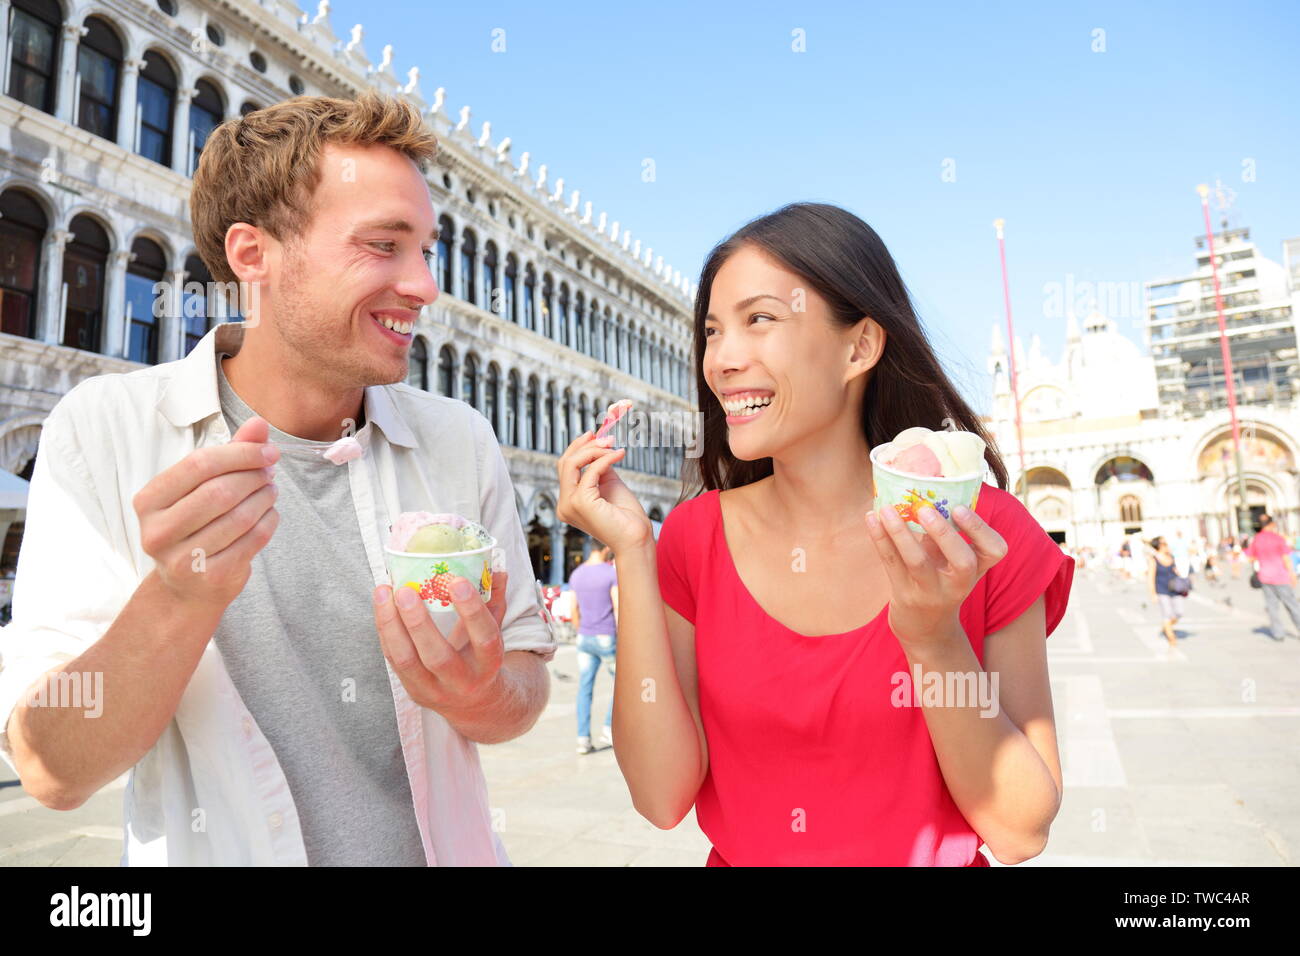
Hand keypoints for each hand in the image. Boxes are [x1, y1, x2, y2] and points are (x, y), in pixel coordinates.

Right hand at [134, 416, 279, 609]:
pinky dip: (269, 521)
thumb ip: (230, 454)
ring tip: (271, 491)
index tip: (268, 451)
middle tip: (270, 472)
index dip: (240, 453)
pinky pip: (252, 540)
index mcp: (148, 501)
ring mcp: (183, 558)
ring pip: (240, 517)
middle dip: (254, 476)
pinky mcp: (211, 577)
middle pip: (220, 491)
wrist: (188, 587)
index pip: (199, 464)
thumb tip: (259, 423)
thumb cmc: (196, 525)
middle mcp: (158, 531)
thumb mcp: (202, 487)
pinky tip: (269, 513)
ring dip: (265, 498)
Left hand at [373, 570, 509, 713]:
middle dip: (419, 623)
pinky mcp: (413, 690)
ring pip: (407, 661)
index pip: (484, 639)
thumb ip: (495, 600)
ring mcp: (434, 690)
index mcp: (489, 664)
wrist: (475, 705)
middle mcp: (462, 682)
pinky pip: (394, 659)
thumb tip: (498, 569)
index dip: (472, 611)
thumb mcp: (494, 630)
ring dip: (391, 624)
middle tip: (406, 590)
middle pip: (438, 657)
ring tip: (384, 592)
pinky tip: (381, 604)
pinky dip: (386, 630)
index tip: (457, 582)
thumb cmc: (482, 657)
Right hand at [556, 430, 652, 552]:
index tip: (593, 435)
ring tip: (613, 446)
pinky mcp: (580, 502)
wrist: (635, 538)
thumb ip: (599, 468)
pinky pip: (591, 470)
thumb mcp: (608, 484)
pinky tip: (619, 455)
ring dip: (594, 450)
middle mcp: (564, 505)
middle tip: (606, 438)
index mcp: (568, 502)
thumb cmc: (625, 516)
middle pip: (564, 463)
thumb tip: (598, 446)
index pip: (564, 468)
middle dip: (585, 445)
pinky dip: (606, 459)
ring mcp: (569, 504)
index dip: (577, 448)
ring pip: (572, 463)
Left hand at [866, 502, 1007, 646]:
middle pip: (962, 562)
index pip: (994, 551)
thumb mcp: (953, 559)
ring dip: (900, 533)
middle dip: (943, 533)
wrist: (926, 627)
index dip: (980, 529)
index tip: (960, 508)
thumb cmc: (941, 578)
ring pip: (917, 563)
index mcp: (977, 568)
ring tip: (886, 509)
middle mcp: (959, 583)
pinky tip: (871, 518)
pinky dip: (879, 539)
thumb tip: (927, 481)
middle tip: (924, 508)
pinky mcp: (904, 595)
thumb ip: (948, 529)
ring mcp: (931, 592)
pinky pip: (891, 564)